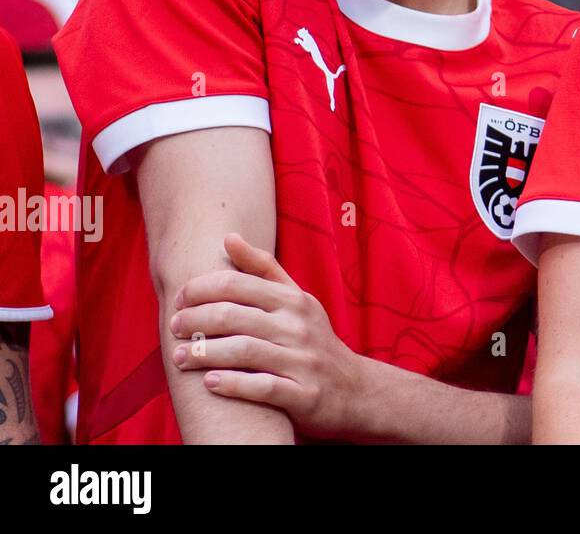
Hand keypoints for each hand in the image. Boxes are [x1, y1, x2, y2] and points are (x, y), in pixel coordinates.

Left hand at [170, 233, 362, 439]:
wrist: (353, 387)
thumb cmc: (313, 339)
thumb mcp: (296, 299)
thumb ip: (262, 269)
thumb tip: (229, 237)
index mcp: (293, 300)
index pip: (238, 284)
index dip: (201, 289)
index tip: (178, 299)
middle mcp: (298, 326)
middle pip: (234, 316)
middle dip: (195, 321)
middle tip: (174, 328)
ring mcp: (303, 360)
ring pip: (244, 351)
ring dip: (204, 354)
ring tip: (180, 358)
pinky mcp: (304, 394)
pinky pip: (263, 387)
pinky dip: (233, 385)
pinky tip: (210, 383)